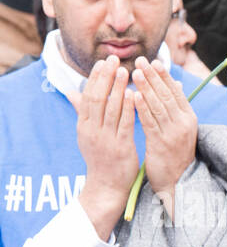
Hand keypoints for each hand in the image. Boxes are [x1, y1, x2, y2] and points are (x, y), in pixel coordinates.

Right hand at [74, 56, 139, 239]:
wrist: (106, 186)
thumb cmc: (100, 158)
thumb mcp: (87, 134)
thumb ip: (82, 112)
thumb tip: (72, 91)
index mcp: (84, 125)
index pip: (88, 96)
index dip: (95, 78)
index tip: (102, 62)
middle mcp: (92, 130)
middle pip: (98, 98)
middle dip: (106, 77)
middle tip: (114, 59)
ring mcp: (105, 139)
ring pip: (111, 109)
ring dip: (118, 88)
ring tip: (125, 71)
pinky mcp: (120, 147)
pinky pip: (124, 124)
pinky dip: (129, 109)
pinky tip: (134, 95)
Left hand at [130, 57, 197, 213]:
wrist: (177, 181)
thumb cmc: (174, 153)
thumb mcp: (179, 129)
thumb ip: (176, 108)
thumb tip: (175, 85)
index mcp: (189, 119)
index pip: (176, 92)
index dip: (165, 76)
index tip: (154, 61)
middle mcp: (184, 124)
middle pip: (167, 95)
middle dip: (154, 77)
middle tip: (141, 61)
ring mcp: (174, 134)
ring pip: (159, 106)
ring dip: (146, 87)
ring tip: (135, 72)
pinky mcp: (162, 144)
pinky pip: (151, 121)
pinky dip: (142, 107)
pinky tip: (133, 95)